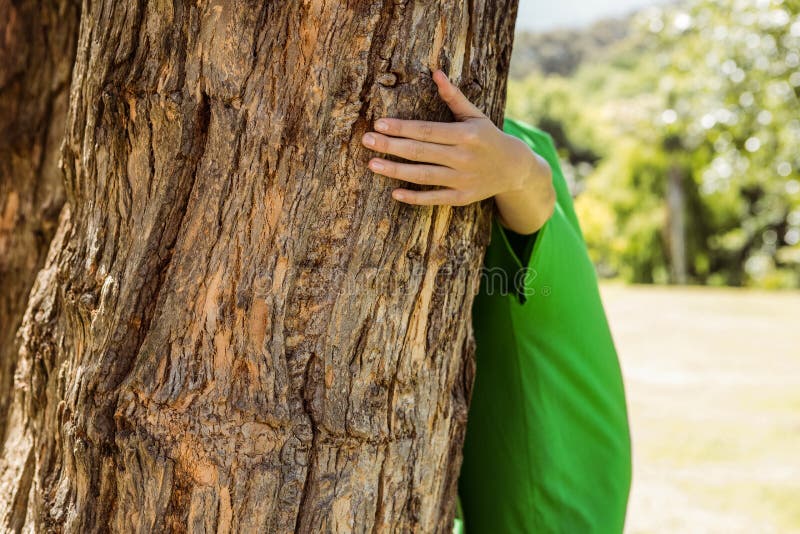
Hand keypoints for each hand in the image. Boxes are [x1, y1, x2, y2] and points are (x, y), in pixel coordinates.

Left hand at [361, 69, 554, 233]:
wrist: (513, 168)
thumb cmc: (488, 137)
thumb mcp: (475, 115)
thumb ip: (454, 97)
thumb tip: (435, 73)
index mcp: (465, 134)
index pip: (427, 130)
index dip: (402, 128)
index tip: (379, 124)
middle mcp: (463, 157)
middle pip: (420, 152)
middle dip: (391, 146)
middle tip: (366, 141)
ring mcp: (462, 179)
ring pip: (423, 176)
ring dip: (395, 171)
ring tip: (372, 164)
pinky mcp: (461, 197)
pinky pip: (434, 198)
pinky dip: (415, 197)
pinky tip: (395, 193)